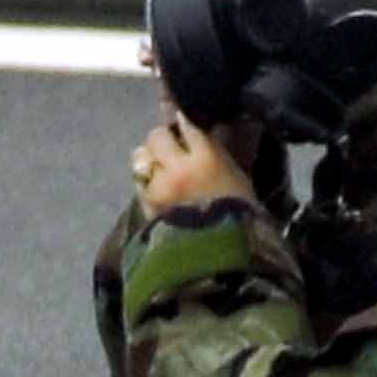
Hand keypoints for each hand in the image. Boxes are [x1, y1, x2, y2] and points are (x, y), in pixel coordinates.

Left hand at [129, 106, 256, 213]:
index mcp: (207, 158)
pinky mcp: (146, 205)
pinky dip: (144, 179)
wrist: (219, 258)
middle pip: (158, 135)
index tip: (182, 118)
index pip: (188, 123)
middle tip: (170, 146)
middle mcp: (178, 167)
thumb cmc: (239, 216)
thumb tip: (208, 132)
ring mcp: (158, 187)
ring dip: (148, 157)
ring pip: (141, 155)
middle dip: (163, 138)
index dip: (182, 119)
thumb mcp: (238, 178)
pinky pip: (138, 181)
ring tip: (159, 166)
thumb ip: (218, 153)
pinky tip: (155, 185)